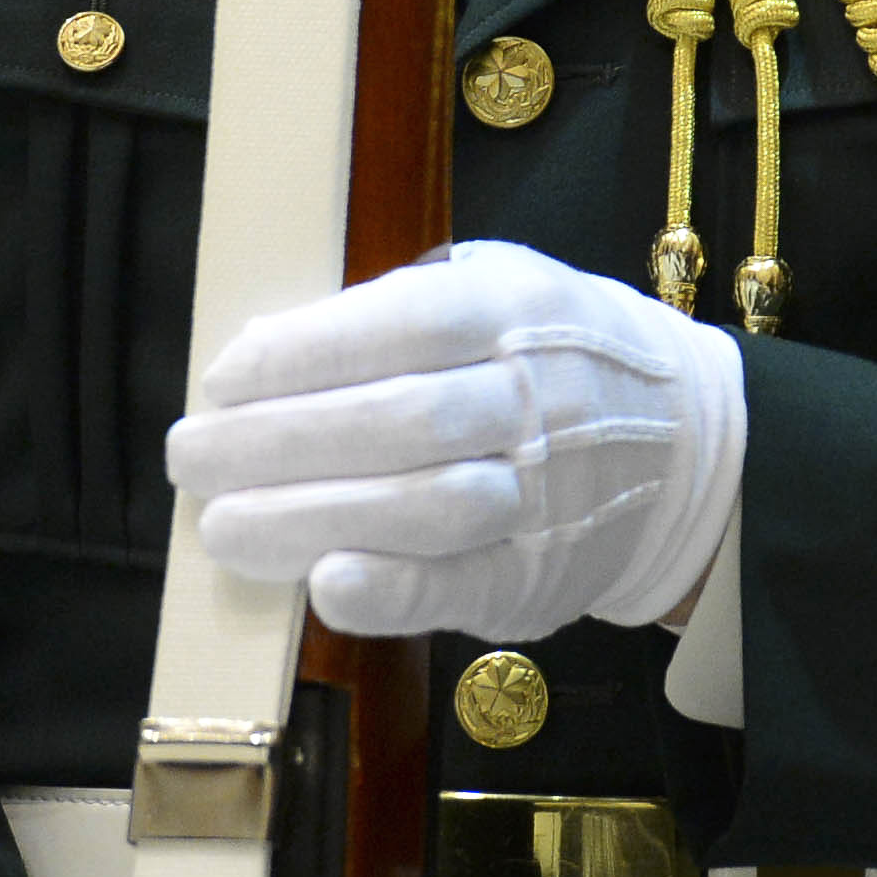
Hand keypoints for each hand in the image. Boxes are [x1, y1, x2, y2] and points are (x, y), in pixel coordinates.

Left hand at [166, 239, 747, 641]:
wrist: (684, 438)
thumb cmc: (552, 353)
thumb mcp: (500, 286)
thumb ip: (397, 314)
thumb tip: (267, 354)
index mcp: (517, 309)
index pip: (398, 325)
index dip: (299, 354)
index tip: (221, 378)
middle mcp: (537, 395)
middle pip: (399, 419)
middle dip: (277, 442)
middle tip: (193, 457)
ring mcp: (544, 489)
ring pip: (425, 506)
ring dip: (310, 518)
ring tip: (224, 525)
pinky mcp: (536, 573)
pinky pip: (460, 585)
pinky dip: (391, 590)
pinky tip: (325, 583)